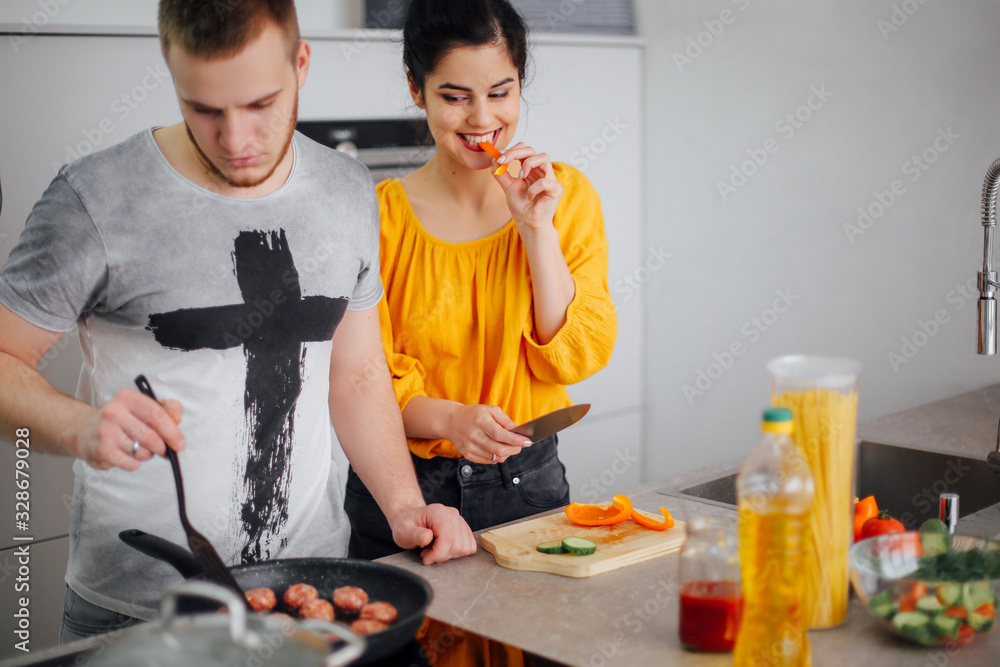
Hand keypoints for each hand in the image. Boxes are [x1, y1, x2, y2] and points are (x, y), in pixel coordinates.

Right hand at [67, 390, 185, 471]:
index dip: (173, 432)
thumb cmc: (121, 419)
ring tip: (137, 447)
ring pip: (142, 452)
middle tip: (162, 449)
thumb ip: (165, 408)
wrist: (85, 431)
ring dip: (147, 454)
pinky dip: (135, 463)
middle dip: (162, 447)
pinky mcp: (101, 451)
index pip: (158, 415)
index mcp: (127, 397)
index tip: (180, 444)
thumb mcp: (142, 407)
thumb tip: (178, 418)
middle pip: (151, 437)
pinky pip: (132, 464)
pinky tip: (126, 454)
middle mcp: (113, 412)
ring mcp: (105, 432)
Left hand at [389, 503, 477, 564]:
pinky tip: (444, 548)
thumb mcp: (402, 530)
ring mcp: (460, 521)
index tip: (426, 558)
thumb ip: (414, 534)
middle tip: (428, 553)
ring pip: (465, 548)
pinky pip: (470, 546)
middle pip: (458, 545)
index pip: (448, 537)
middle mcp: (452, 515)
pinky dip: (457, 552)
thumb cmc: (406, 525)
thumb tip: (428, 537)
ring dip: (449, 554)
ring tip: (435, 549)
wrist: (411, 519)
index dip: (439, 553)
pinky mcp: (464, 528)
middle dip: (442, 555)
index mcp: (438, 512)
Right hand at [445, 404, 531, 464]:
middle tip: (521, 446)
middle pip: (499, 449)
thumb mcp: (490, 410)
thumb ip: (505, 421)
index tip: (527, 441)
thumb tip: (518, 432)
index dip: (515, 440)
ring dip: (507, 453)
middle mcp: (473, 435)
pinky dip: (498, 457)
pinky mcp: (468, 455)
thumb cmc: (474, 414)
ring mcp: (470, 447)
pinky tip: (499, 449)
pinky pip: (489, 461)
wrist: (451, 421)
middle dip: (515, 449)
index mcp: (480, 421)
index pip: (500, 434)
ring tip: (510, 446)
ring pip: (496, 457)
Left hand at [493, 143, 563, 233]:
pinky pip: (545, 181)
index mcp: (531, 168)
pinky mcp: (556, 189)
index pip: (524, 150)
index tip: (499, 157)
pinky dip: (534, 187)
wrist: (528, 223)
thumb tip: (494, 159)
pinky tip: (530, 196)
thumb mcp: (507, 187)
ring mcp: (550, 178)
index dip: (512, 150)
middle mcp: (541, 171)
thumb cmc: (521, 206)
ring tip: (521, 176)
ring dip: (528, 164)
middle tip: (504, 161)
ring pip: (543, 157)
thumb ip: (501, 173)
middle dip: (516, 152)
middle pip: (532, 150)